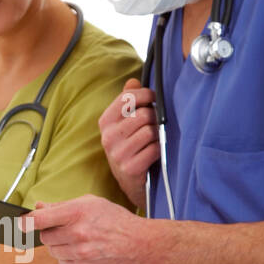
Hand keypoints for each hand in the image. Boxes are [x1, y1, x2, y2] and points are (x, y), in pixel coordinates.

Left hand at [20, 195, 147, 263]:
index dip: (26, 222)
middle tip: (66, 230)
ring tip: (77, 241)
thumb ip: (61, 206)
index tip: (20, 224)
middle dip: (51, 233)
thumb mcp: (90, 203)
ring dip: (60, 246)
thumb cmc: (115, 220)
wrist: (139, 243)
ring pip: (53, 251)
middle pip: (45, 237)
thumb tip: (38, 208)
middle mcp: (77, 233)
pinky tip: (83, 252)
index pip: (40, 219)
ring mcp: (79, 253)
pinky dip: (68, 259)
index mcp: (76, 213)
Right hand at [98, 77, 158, 210]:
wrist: (130, 182)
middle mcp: (108, 137)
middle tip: (156, 123)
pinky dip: (159, 149)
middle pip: (142, 114)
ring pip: (149, 131)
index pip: (127, 98)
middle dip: (154, 117)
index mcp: (105, 122)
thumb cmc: (131, 146)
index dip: (146, 95)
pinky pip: (154, 149)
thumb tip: (133, 81)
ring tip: (155, 138)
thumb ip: (128, 100)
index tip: (154, 98)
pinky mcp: (130, 168)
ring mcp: (118, 154)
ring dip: (157, 134)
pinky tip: (155, 152)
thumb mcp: (124, 123)